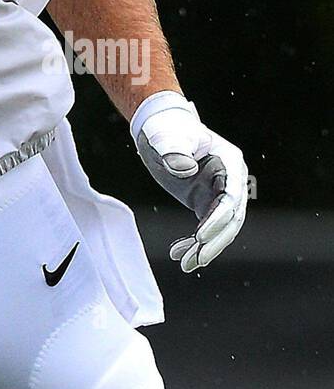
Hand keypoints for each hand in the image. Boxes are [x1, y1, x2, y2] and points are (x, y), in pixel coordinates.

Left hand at [130, 91, 247, 272]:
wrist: (158, 125)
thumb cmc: (165, 126)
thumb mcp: (168, 136)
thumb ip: (175, 149)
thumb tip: (184, 167)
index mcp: (229, 163)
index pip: (230, 198)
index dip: (217, 219)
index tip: (201, 236)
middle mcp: (230, 180)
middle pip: (230, 219)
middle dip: (214, 242)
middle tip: (196, 260)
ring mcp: (218, 192)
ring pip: (219, 228)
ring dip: (204, 248)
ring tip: (184, 263)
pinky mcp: (205, 201)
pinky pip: (205, 227)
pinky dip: (193, 242)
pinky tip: (178, 252)